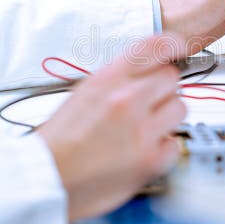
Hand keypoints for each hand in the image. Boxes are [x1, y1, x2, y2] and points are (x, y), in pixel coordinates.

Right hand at [38, 34, 187, 221]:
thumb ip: (118, 79)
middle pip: (172, 78)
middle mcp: (127, 99)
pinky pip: (174, 143)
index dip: (173, 45)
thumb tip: (147, 71)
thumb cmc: (59, 141)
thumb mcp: (84, 93)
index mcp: (108, 79)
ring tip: (145, 129)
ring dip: (167, 117)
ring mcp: (142, 130)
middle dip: (163, 89)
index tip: (178, 51)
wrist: (45, 178)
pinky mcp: (150, 160)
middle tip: (149, 103)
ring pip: (180, 108)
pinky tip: (143, 151)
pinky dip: (163, 148)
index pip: (155, 45)